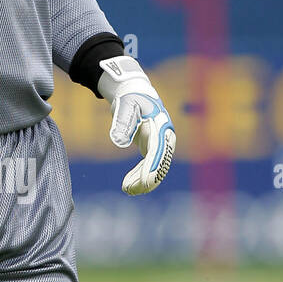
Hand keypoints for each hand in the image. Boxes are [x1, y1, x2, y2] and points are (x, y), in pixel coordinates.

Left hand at [97, 55, 175, 195]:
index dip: (152, 168)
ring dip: (142, 181)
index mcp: (160, 126)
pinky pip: (148, 165)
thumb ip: (122, 121)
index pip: (158, 150)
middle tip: (129, 190)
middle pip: (160, 163)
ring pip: (155, 168)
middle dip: (147, 179)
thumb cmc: (130, 96)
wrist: (134, 91)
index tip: (143, 181)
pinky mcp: (152, 146)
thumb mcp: (125, 105)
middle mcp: (165, 136)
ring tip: (126, 190)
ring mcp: (160, 143)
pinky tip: (128, 185)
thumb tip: (118, 141)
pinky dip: (139, 176)